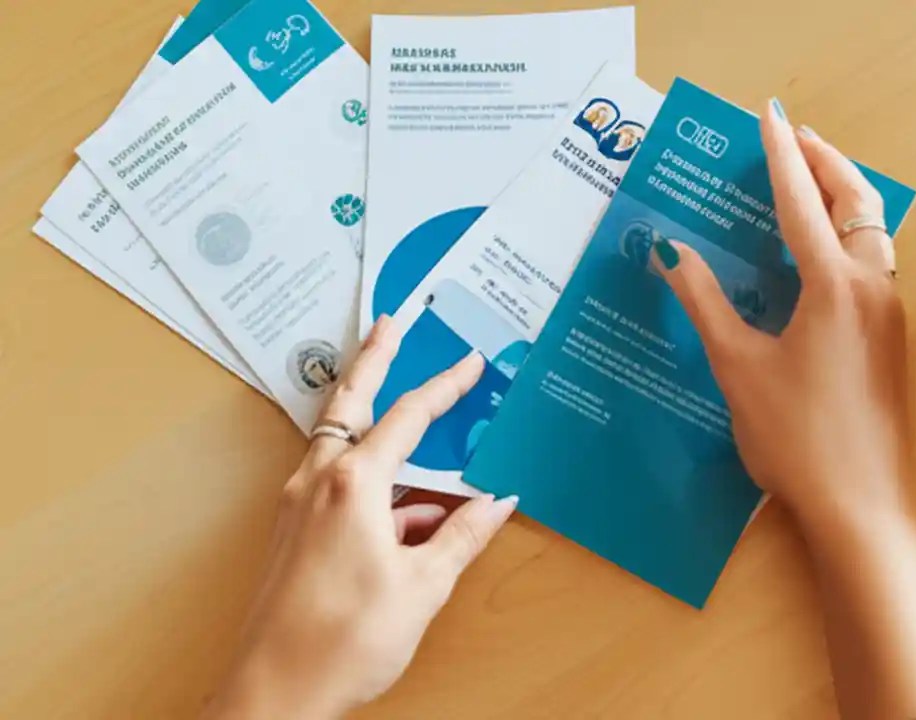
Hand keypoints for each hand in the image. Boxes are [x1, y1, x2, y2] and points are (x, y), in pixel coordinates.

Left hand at [203, 317, 518, 719]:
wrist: (273, 696)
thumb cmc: (340, 643)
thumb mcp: (422, 586)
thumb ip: (462, 536)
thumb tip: (497, 503)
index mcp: (353, 485)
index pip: (407, 417)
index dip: (444, 386)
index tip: (468, 363)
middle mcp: (318, 483)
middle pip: (351, 403)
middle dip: (375, 359)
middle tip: (391, 324)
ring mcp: (300, 507)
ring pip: (340, 442)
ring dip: (372, 421)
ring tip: (411, 423)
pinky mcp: (295, 533)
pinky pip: (336, 485)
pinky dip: (371, 480)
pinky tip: (409, 512)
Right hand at [652, 98, 909, 523]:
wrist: (862, 505)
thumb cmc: (795, 438)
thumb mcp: (737, 367)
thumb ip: (706, 303)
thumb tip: (673, 253)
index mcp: (833, 286)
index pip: (801, 201)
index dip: (780, 155)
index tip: (768, 116)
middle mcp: (871, 287)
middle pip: (856, 202)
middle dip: (826, 162)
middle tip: (793, 139)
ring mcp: (889, 314)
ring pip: (874, 232)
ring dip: (842, 198)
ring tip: (806, 183)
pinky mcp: (891, 340)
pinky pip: (873, 265)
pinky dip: (848, 237)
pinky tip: (817, 255)